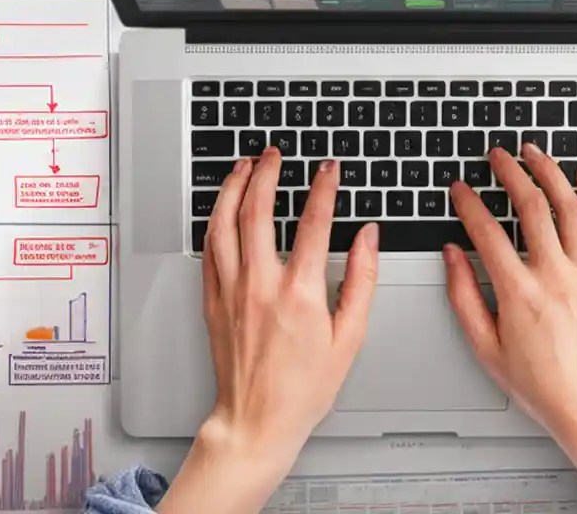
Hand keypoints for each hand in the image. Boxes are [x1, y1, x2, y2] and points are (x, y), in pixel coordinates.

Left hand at [159, 147, 378, 513]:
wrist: (256, 421)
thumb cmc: (303, 389)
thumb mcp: (349, 338)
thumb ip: (361, 281)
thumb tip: (367, 240)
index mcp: (299, 294)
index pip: (312, 224)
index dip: (322, 189)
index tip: (328, 169)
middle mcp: (260, 286)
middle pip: (257, 212)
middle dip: (266, 174)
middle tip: (274, 154)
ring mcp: (231, 292)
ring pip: (224, 224)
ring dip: (232, 188)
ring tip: (243, 166)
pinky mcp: (213, 302)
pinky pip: (208, 250)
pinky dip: (215, 221)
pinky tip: (222, 208)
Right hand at [446, 144, 576, 513]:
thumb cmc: (541, 385)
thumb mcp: (486, 347)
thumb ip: (464, 296)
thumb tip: (452, 256)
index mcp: (519, 293)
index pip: (487, 232)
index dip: (469, 204)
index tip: (460, 190)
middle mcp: (555, 276)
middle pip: (531, 207)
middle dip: (510, 172)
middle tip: (497, 156)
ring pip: (570, 207)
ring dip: (550, 173)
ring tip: (534, 154)